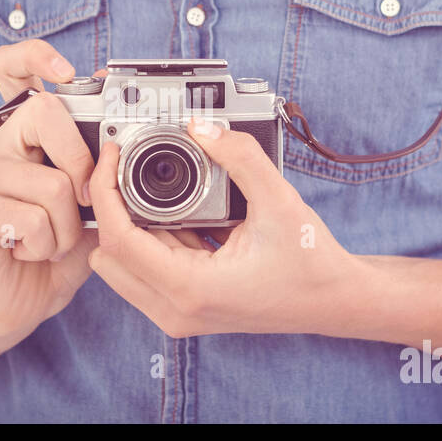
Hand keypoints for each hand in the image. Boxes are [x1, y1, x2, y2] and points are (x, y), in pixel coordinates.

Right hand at [0, 40, 97, 346]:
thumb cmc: (51, 254)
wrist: (13, 306)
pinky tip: (30, 252)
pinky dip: (47, 246)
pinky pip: (34, 220)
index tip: (66, 70)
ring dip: (67, 228)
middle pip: (45, 115)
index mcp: (24, 138)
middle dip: (81, 166)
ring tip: (51, 241)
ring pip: (53, 183)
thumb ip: (103, 179)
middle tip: (79, 203)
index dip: (36, 56)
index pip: (11, 69)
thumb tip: (123, 150)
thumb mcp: (88, 211)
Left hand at [87, 117, 352, 337]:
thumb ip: (241, 157)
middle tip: (125, 171)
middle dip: (110, 211)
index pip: (118, 240)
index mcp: (191, 288)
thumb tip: (202, 127)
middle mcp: (177, 309)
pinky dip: (151, 240)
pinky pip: (146, 270)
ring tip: (154, 190)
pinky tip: (182, 215)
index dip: (106, 191)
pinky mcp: (186, 307)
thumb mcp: (280, 201)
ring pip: (122, 266)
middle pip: (107, 258)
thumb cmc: (313, 262)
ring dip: (129, 226)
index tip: (113, 156)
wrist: (335, 300)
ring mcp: (179, 314)